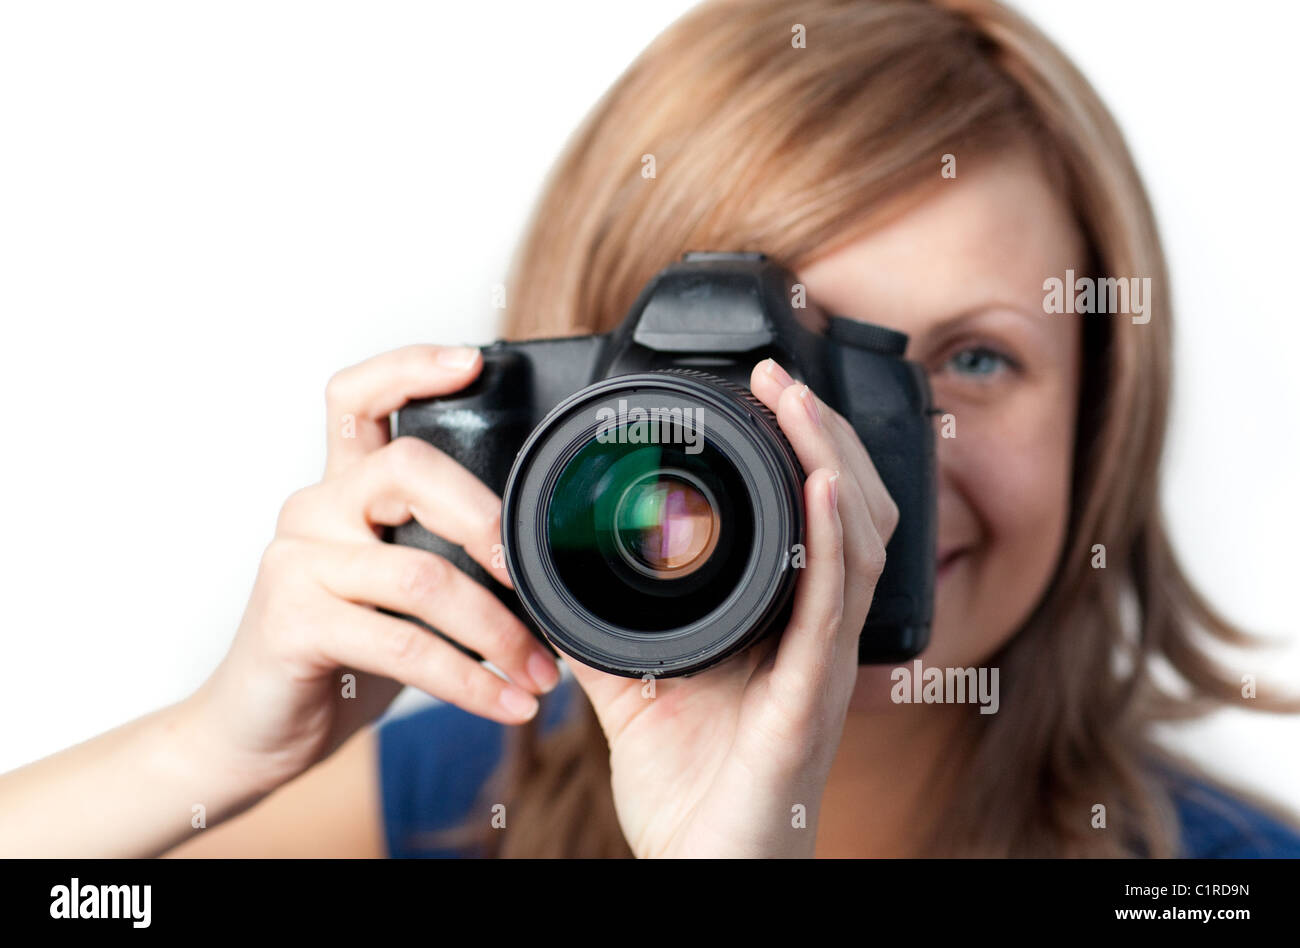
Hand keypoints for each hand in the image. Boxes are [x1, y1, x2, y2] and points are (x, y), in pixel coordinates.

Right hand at [183, 345, 560, 798]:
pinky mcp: (293, 621)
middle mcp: (314, 509)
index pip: (358, 397)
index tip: (471, 362)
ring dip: (498, 632)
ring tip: (539, 673)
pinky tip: (503, 703)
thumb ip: (441, 549)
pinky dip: (467, 680)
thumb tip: (538, 553)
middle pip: (408, 468)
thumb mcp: (395, 588)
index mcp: (342, 488)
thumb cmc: (341, 651)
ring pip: (422, 574)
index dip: (410, 368)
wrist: (257, 727)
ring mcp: (299, 562)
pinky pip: (403, 643)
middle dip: (488, 522)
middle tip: (536, 580)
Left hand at [564, 358, 898, 856]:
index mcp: (786, 626)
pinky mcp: (812, 699)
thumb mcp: (633, 686)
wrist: (701, 869)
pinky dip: (832, 539)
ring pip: (859, 542)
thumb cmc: (690, 791)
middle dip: (825, 436)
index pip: (817, 520)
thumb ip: (602, 625)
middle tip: (785, 378)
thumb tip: (549, 573)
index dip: (806, 451)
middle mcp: (818, 636)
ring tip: (802, 406)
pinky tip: (823, 487)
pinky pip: (835, 606)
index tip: (766, 392)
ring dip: (833, 463)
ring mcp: (824, 665)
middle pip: (854, 512)